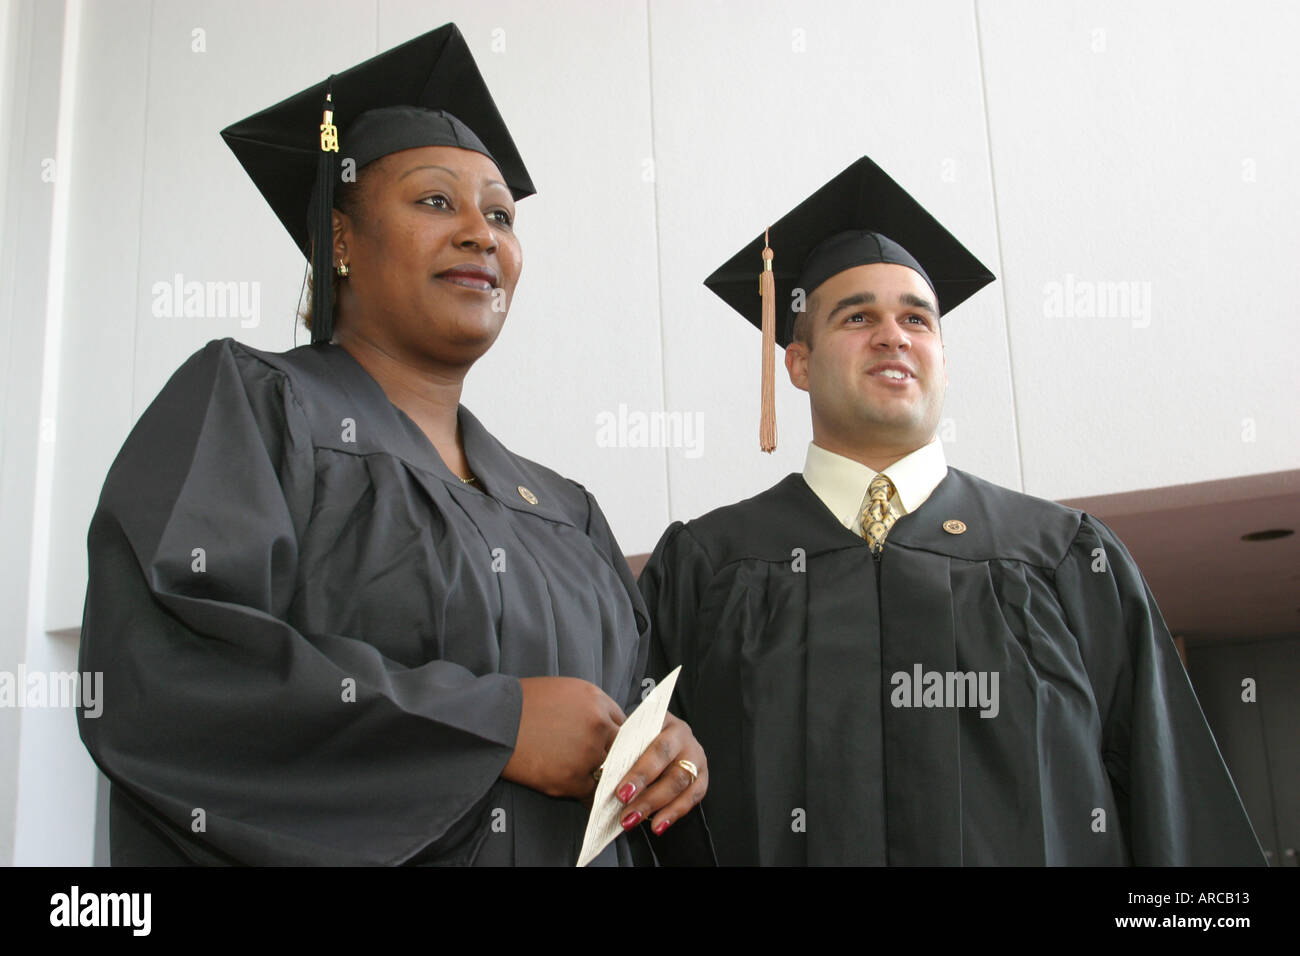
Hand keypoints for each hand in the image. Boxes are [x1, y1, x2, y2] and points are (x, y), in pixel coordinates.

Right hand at [502, 677, 624, 799]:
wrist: (491, 722)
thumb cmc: (522, 705)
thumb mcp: (564, 692)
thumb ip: (590, 708)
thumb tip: (607, 727)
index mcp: (596, 699)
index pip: (623, 723)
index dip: (614, 735)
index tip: (607, 744)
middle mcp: (598, 724)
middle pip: (620, 747)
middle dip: (609, 754)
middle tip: (595, 761)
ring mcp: (587, 753)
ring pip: (607, 771)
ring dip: (596, 773)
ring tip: (575, 771)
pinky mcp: (571, 779)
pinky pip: (590, 792)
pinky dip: (582, 791)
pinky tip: (568, 784)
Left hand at [612, 711, 706, 835]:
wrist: (662, 736)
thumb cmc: (639, 738)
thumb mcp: (630, 736)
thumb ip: (621, 751)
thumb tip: (603, 776)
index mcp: (663, 721)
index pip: (653, 748)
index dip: (638, 772)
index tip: (620, 793)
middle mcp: (683, 737)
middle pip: (668, 767)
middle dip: (646, 793)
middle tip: (625, 811)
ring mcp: (696, 757)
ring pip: (679, 784)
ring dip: (655, 806)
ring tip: (633, 821)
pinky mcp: (702, 777)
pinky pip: (691, 798)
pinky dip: (673, 813)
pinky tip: (657, 826)